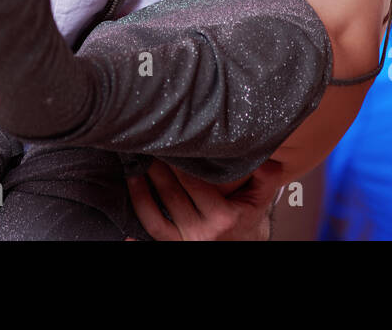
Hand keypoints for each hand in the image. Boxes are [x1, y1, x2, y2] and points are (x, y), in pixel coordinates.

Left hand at [126, 158, 281, 240]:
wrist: (242, 244)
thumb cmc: (246, 216)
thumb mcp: (260, 197)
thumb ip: (265, 175)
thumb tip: (263, 155)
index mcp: (223, 217)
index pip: (195, 183)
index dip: (180, 162)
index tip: (170, 142)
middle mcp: (202, 233)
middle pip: (172, 196)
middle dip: (157, 170)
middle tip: (145, 146)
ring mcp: (185, 243)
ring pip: (155, 217)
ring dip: (140, 191)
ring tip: (133, 169)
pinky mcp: (174, 249)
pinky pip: (151, 237)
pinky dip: (137, 229)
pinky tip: (126, 216)